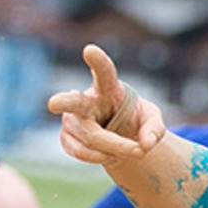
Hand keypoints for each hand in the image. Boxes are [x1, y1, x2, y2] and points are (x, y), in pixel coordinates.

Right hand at [47, 44, 165, 164]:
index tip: (89, 50)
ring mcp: (72, 119)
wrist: (119, 135)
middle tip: (53, 104)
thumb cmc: (134, 119)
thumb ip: (154, 130)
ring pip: (90, 137)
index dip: (97, 61)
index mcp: (108, 88)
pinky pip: (80, 152)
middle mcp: (85, 100)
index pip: (104, 72)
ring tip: (129, 150)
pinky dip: (100, 157)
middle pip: (74, 102)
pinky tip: (108, 154)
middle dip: (64, 102)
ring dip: (114, 149)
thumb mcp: (152, 120)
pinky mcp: (66, 137)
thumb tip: (146, 145)